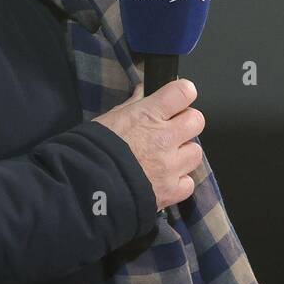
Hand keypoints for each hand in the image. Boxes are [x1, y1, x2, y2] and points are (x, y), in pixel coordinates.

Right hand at [94, 79, 204, 210]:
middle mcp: (165, 139)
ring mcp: (170, 166)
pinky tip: (165, 180)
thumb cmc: (92, 149)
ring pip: (195, 152)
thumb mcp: (109, 119)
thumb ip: (132, 105)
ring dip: (184, 154)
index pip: (183, 92)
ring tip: (167, 158)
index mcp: (149, 116)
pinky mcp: (170, 191)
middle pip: (196, 120)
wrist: (86, 187)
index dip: (183, 93)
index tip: (178, 99)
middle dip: (186, 123)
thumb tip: (143, 91)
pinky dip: (179, 182)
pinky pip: (188, 183)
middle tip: (171, 130)